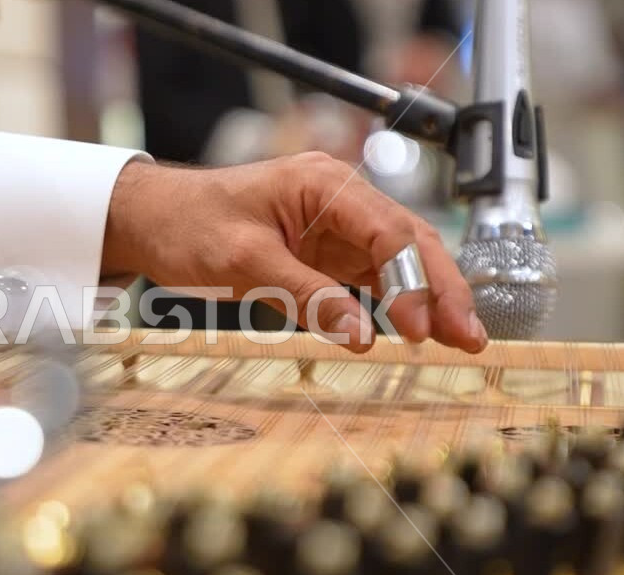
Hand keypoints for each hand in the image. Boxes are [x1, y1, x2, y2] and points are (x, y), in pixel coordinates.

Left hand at [102, 153, 485, 352]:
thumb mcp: (244, 262)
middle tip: (471, 337)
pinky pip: (370, 277)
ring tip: (459, 340)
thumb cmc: (190, 224)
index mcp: (323, 184)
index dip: (412, 281)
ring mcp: (334, 225)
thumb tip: (363, 334)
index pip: (387, 230)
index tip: (420, 329)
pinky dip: (395, 304)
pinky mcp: (324, 250)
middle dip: (442, 290)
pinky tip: (417, 330)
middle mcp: (338, 199)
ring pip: (397, 261)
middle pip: (407, 242)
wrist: (153, 220)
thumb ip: (306, 294)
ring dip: (427, 300)